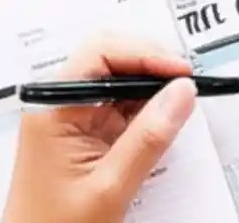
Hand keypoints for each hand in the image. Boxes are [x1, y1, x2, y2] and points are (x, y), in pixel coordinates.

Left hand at [2, 39, 197, 222]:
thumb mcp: (110, 185)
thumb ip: (149, 137)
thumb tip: (182, 93)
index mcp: (52, 111)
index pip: (100, 53)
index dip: (145, 54)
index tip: (180, 72)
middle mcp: (58, 107)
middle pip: (110, 58)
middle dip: (151, 65)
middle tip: (185, 83)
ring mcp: (72, 120)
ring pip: (118, 80)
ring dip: (151, 87)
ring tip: (179, 103)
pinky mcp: (85, 134)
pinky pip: (120, 106)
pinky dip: (146, 109)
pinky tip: (163, 121)